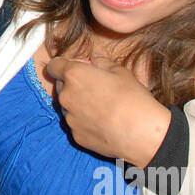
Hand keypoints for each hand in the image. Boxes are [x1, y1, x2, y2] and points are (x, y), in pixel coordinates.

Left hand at [45, 55, 170, 166]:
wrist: (140, 133)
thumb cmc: (132, 98)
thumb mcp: (120, 72)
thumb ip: (102, 62)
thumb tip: (95, 58)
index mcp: (74, 75)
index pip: (54, 66)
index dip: (63, 65)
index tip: (76, 68)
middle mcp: (66, 96)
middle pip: (61, 86)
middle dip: (72, 84)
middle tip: (94, 87)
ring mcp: (69, 118)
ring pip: (67, 106)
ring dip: (78, 104)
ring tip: (101, 107)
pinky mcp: (75, 136)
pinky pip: (76, 124)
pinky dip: (84, 122)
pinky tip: (102, 122)